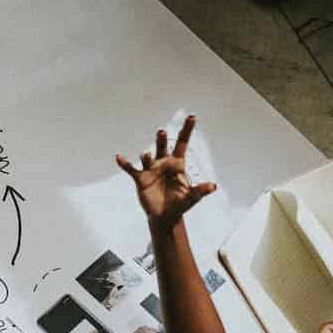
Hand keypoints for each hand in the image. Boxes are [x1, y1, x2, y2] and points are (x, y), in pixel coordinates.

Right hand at [114, 116, 216, 230]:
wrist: (165, 216)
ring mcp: (151, 169)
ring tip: (146, 154)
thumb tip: (214, 185)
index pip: (182, 143)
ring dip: (146, 156)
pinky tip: (119, 157)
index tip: (191, 116)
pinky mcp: (140, 179)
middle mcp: (163, 163)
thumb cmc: (180, 204)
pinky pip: (131, 169)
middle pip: (162, 147)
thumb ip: (200, 190)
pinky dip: (125, 163)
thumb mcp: (191, 197)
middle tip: (162, 132)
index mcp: (178, 164)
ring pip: (147, 157)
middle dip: (161, 139)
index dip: (187, 130)